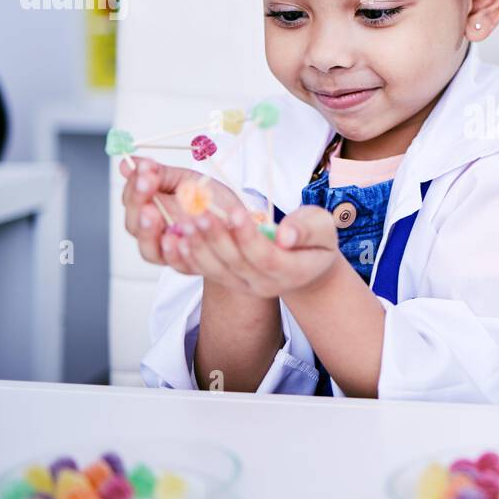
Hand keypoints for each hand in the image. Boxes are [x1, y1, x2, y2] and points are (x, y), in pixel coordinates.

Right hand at [119, 156, 241, 274]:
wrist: (243, 224)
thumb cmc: (213, 201)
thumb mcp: (188, 181)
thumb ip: (161, 174)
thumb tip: (128, 163)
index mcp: (152, 211)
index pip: (132, 200)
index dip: (134, 185)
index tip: (145, 169)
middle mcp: (156, 235)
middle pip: (133, 225)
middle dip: (139, 201)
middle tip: (147, 183)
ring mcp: (170, 253)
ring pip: (148, 249)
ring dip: (148, 229)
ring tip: (152, 211)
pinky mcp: (189, 266)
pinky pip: (175, 263)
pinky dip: (172, 252)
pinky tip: (173, 238)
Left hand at [175, 203, 341, 298]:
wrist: (306, 267)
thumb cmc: (316, 241)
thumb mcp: (323, 228)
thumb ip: (308, 228)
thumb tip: (286, 235)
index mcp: (292, 271)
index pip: (267, 258)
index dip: (249, 237)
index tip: (236, 212)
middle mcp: (265, 285)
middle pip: (235, 264)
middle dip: (216, 237)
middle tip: (200, 213)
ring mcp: (245, 286)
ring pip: (216, 270)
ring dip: (197, 246)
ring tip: (183, 221)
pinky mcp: (229, 281)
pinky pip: (206, 271)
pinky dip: (189, 255)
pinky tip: (175, 237)